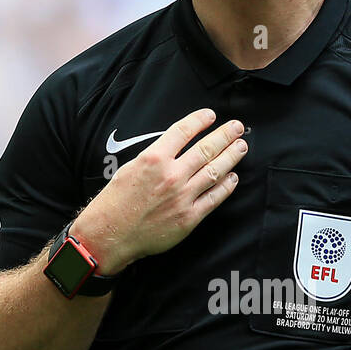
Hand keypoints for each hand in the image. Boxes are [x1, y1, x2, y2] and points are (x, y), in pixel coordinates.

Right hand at [72, 108, 247, 273]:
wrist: (110, 234)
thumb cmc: (116, 202)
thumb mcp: (130, 168)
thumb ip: (155, 156)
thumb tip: (176, 148)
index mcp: (153, 158)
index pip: (183, 131)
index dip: (200, 120)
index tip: (210, 115)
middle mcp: (171, 175)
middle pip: (206, 149)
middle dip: (225, 135)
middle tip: (237, 127)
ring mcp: (182, 197)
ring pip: (215, 171)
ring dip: (231, 156)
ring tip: (240, 147)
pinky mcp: (189, 217)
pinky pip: (214, 198)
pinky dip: (226, 186)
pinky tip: (233, 178)